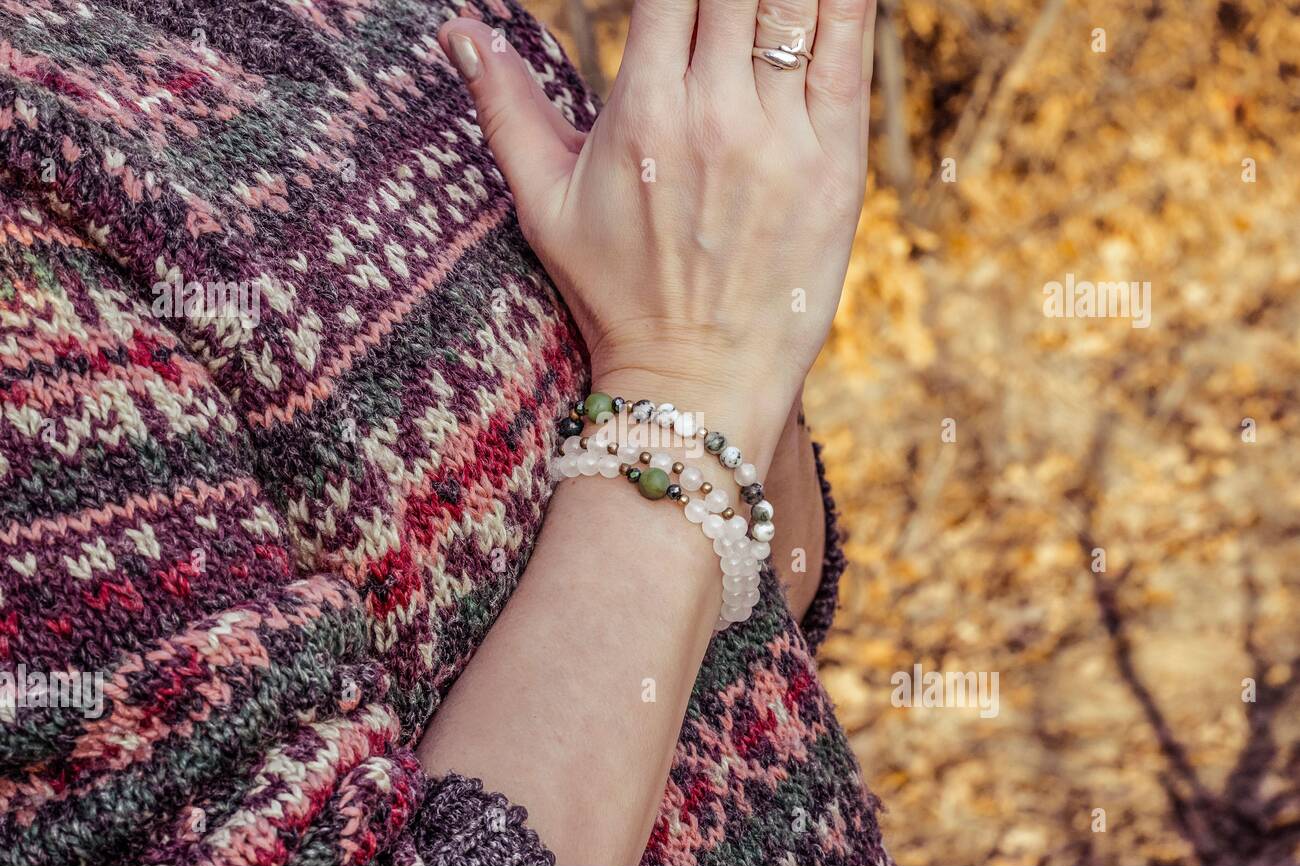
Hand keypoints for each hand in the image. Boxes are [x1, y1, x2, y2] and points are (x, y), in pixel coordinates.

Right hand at [440, 1, 875, 468]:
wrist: (695, 379)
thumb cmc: (614, 293)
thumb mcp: (545, 205)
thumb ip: (506, 108)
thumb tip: (458, 33)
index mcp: (642, 110)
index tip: (675, 0)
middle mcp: (714, 113)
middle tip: (723, 7)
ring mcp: (782, 139)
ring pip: (798, 5)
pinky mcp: (837, 167)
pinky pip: (850, 55)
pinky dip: (847, 6)